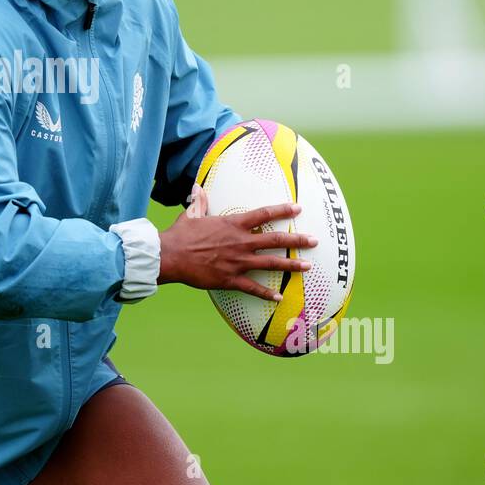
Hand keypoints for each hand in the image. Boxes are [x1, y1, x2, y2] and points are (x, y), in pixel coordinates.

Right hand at [157, 187, 317, 300]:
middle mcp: (240, 242)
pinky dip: (266, 293)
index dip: (282, 210)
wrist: (171, 256)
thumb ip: (199, 202)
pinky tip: (279, 297)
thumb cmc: (180, 235)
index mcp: (232, 225)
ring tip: (308, 267)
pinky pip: (253, 288)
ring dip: (291, 265)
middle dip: (297, 240)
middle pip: (275, 240)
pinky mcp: (230, 279)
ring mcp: (237, 262)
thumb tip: (197, 188)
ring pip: (271, 263)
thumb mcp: (191, 215)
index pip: (263, 214)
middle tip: (314, 241)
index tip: (297, 208)